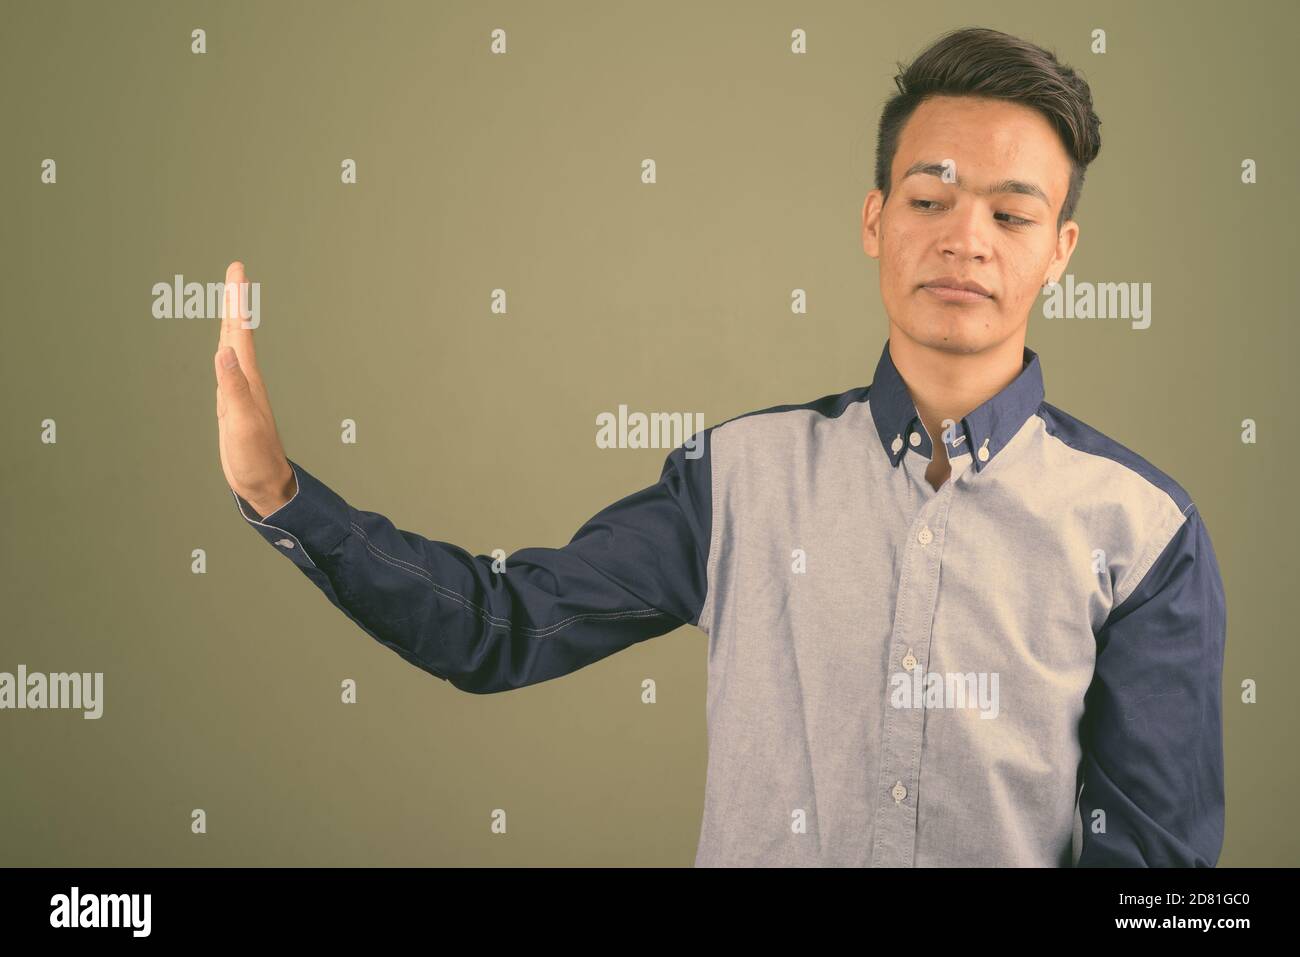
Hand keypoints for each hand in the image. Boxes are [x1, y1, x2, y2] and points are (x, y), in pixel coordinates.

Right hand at [214, 261, 295, 517]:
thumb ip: (233, 388)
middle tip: (235, 270)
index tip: (237, 269)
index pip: (241, 330)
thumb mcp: (240, 423)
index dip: (237, 299)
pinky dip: (224, 350)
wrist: (264, 485)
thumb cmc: (255, 458)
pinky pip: (227, 367)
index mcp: (248, 379)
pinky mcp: (232, 405)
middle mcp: (246, 379)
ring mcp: (240, 391)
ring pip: (233, 347)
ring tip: (231, 299)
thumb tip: (224, 352)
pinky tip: (223, 348)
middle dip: (236, 299)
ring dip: (232, 321)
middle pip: (238, 331)